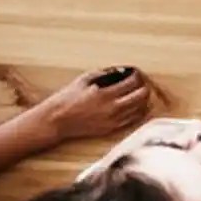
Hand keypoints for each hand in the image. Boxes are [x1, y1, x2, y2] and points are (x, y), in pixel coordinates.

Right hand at [21, 68, 150, 144]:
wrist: (56, 121)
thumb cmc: (67, 98)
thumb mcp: (84, 79)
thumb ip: (103, 73)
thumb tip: (118, 70)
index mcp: (105, 94)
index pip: (132, 83)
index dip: (137, 76)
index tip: (135, 73)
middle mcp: (112, 109)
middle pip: (141, 96)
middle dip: (144, 87)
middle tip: (141, 83)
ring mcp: (112, 121)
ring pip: (139, 110)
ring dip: (143, 100)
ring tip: (141, 93)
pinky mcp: (110, 130)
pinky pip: (132, 121)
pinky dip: (138, 112)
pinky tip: (137, 107)